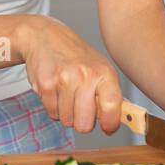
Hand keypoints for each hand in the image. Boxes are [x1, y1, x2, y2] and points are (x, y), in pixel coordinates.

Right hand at [18, 17, 122, 135]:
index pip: (112, 105)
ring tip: (66, 94)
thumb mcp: (99, 68)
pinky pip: (52, 113)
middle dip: (82, 121)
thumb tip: (119, 121)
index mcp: (104, 72)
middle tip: (81, 106)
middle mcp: (85, 75)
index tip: (108, 127)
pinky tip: (55, 90)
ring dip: (66, 113)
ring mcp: (64, 80)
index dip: (111, 123)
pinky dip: (53, 106)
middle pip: (85, 124)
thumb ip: (109, 94)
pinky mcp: (46, 85)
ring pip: (67, 121)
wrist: (45, 37)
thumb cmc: (75, 56)